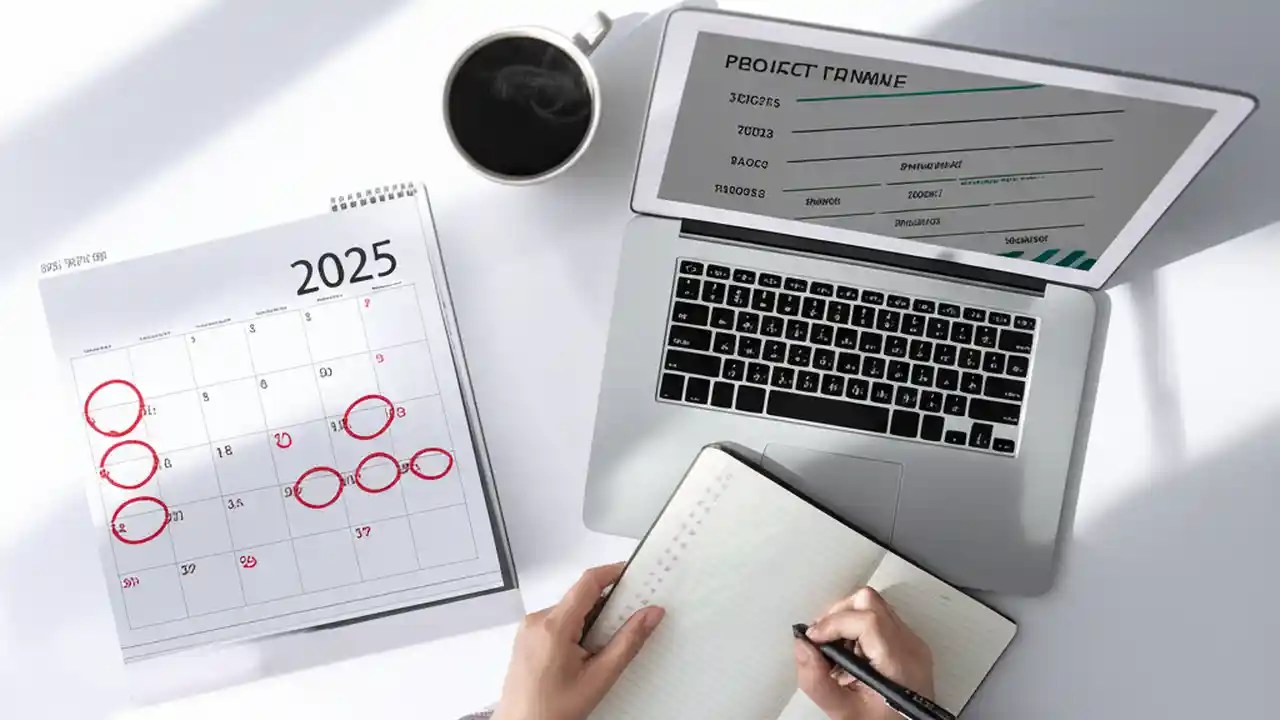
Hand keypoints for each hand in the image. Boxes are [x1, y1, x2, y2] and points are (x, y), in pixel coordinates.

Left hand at [492, 562, 664, 719]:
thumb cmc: (551, 711)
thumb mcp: (599, 678)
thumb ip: (628, 642)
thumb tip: (650, 614)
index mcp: (554, 626)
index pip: (588, 583)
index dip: (613, 572)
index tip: (634, 573)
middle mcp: (537, 620)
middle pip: (581, 597)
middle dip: (608, 606)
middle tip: (630, 621)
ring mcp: (529, 629)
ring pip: (570, 611)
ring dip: (591, 621)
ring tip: (603, 651)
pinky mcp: (527, 638)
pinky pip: (557, 622)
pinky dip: (576, 630)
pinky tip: (585, 655)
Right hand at [793, 587, 935, 719]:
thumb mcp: (843, 712)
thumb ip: (817, 681)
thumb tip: (803, 646)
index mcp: (898, 663)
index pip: (867, 620)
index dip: (833, 623)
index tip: (814, 637)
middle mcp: (911, 647)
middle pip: (870, 602)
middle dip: (837, 615)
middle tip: (821, 638)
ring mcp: (913, 643)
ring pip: (874, 605)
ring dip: (846, 620)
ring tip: (836, 649)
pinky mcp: (909, 644)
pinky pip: (880, 617)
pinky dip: (857, 626)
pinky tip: (851, 653)